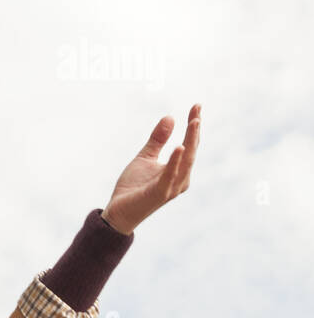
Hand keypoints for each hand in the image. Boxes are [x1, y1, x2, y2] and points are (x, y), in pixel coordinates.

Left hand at [101, 104, 200, 234]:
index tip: (197, 106)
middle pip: (191, 150)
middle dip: (195, 130)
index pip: (189, 144)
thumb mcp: (145, 157)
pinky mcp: (160, 193)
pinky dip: (175, 161)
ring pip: (185, 161)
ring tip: (194, 122)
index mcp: (178, 170)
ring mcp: (172, 187)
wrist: (119, 211)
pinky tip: (179, 146)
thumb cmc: (134, 187)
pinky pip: (170, 175)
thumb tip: (170, 117)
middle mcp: (180, 179)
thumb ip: (157, 140)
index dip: (193, 126)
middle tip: (197, 110)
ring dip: (190, 142)